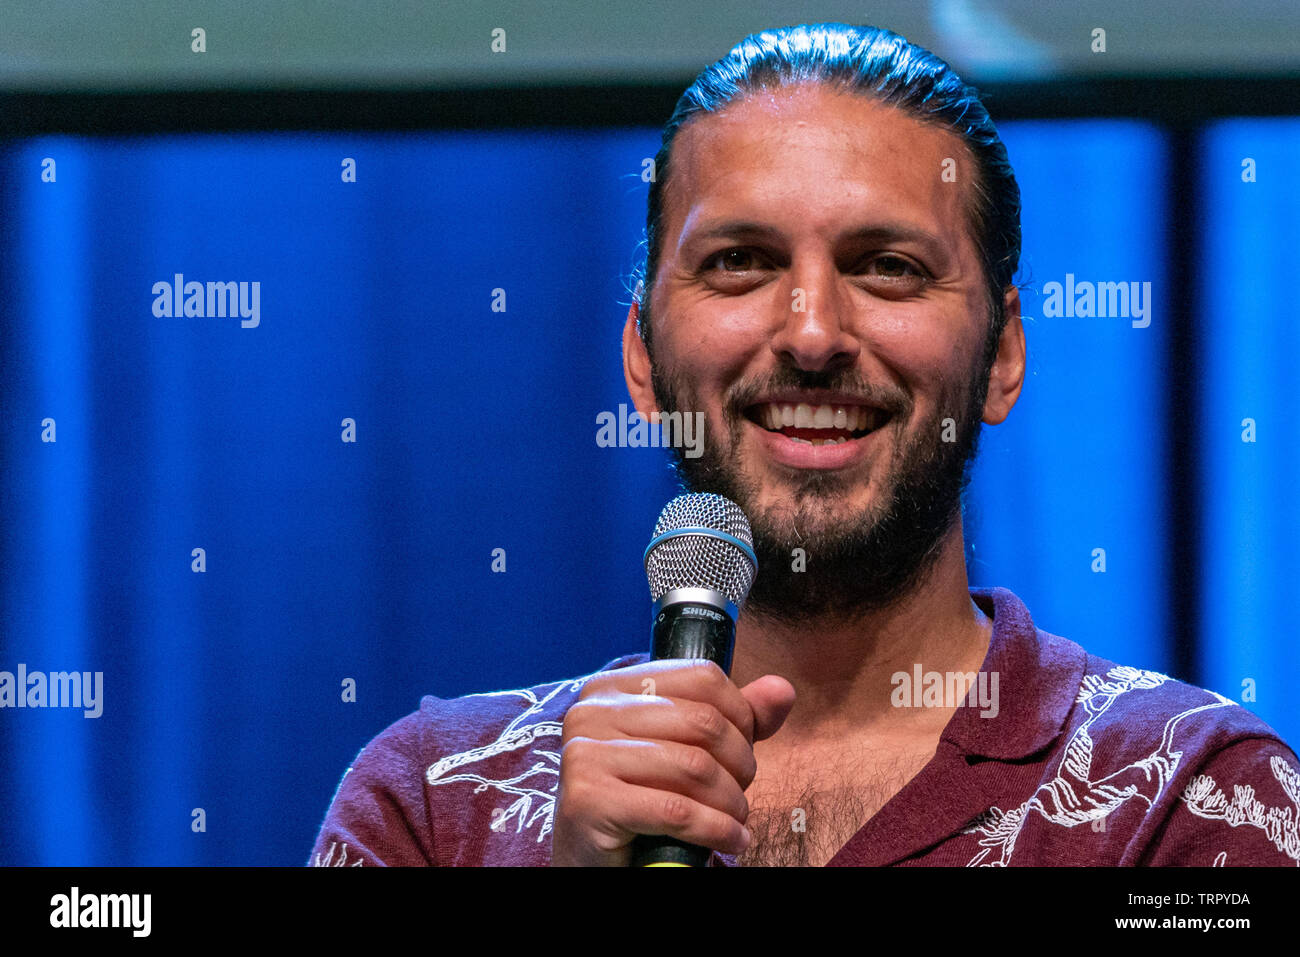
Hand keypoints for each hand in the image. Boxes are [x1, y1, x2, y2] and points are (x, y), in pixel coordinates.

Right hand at [549, 659, 795, 865]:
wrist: (594, 859)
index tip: (744, 749)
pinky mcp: (588, 799)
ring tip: (735, 820)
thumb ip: (734, 719)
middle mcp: (592, 711)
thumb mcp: (689, 750)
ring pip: (694, 766)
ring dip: (731, 801)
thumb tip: (782, 689)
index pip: (702, 677)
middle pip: (703, 721)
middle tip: (740, 794)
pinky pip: (676, 811)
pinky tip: (731, 840)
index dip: (741, 715)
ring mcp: (584, 753)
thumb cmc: (644, 799)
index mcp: (613, 687)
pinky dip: (716, 830)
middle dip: (739, 763)